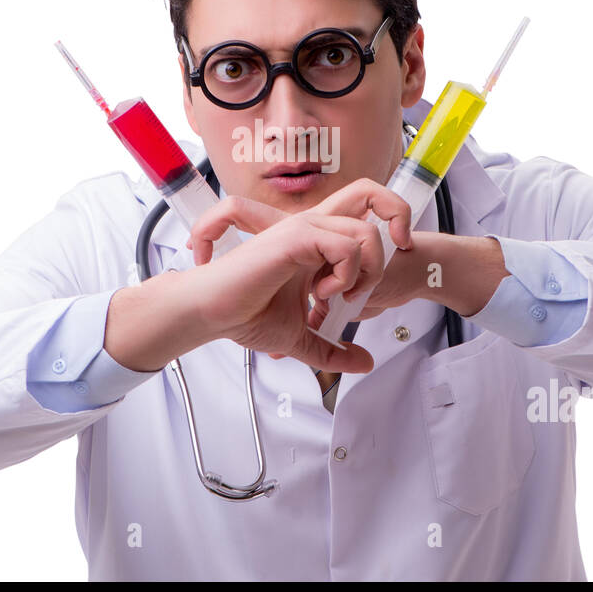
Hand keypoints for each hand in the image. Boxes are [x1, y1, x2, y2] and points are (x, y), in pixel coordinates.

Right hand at [184, 179, 413, 373]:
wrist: (212, 311)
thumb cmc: (245, 316)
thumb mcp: (301, 337)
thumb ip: (332, 350)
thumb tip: (364, 363)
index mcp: (315, 246)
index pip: (364, 230)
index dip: (381, 256)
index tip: (365, 296)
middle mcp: (312, 230)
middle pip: (374, 228)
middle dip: (379, 266)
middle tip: (354, 298)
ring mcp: (304, 229)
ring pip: (365, 234)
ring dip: (363, 272)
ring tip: (337, 296)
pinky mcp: (296, 236)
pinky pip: (345, 247)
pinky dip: (345, 275)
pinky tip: (321, 293)